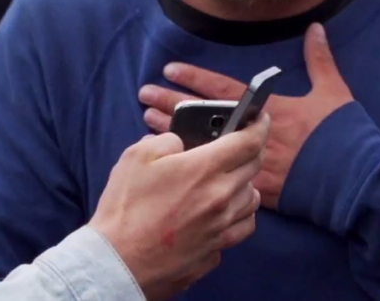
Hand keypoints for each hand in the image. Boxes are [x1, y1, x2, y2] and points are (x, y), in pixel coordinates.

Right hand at [89, 115, 268, 300]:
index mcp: (203, 170)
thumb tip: (181, 143)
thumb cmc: (125, 208)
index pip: (248, 142)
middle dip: (250, 151)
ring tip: (228, 179)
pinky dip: (238, 215)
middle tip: (239, 144)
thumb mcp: (136, 157)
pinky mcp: (216, 251)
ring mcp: (221, 228)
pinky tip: (223, 212)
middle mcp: (221, 198)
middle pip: (254, 168)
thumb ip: (165, 140)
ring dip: (245, 184)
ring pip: (252, 199)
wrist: (119, 261)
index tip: (260, 118)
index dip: (259, 125)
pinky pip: (240, 228)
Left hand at [138, 24, 352, 209]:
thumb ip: (320, 60)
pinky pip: (218, 179)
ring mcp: (253, 162)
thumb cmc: (346, 136)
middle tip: (144, 93)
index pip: (223, 88)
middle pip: (204, 116)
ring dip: (174, 134)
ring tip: (147, 122)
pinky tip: (172, 162)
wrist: (361, 183)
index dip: (194, 78)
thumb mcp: (334, 92)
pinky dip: (195, 169)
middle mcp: (254, 134)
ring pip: (203, 147)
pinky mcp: (257, 190)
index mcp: (270, 109)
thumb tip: (316, 28)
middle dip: (171, 104)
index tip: (169, 69)